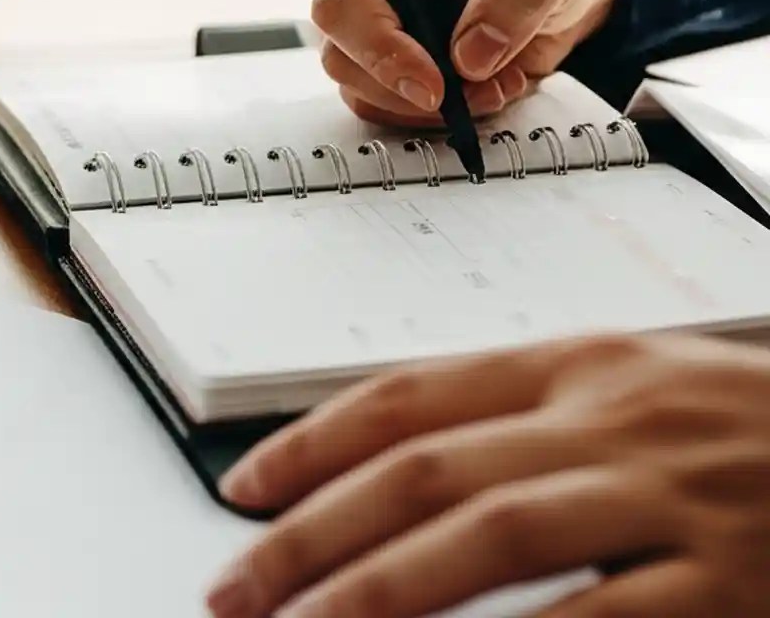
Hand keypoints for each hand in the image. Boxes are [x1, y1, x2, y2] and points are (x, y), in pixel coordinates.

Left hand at [206, 334, 769, 616]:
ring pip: (491, 537)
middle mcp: (613, 421)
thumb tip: (385, 468)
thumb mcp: (629, 388)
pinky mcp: (729, 585)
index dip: (310, 445)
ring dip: (379, 591)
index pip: (409, 395)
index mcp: (578, 365)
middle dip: (314, 534)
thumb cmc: (744, 424)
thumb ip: (515, 418)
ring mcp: (671, 501)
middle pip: (426, 470)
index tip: (241, 492)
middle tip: (237, 586)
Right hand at [314, 0, 624, 125]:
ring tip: (495, 85)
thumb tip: (469, 60)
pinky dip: (437, 117)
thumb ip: (512, 2)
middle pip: (343, 57)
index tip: (433, 87)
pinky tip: (483, 91)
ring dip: (430, 109)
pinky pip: (389, 111)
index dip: (381, 51)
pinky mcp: (386, 72)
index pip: (345, 3)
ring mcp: (369, 34)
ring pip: (363, 93)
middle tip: (475, 90)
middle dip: (409, 89)